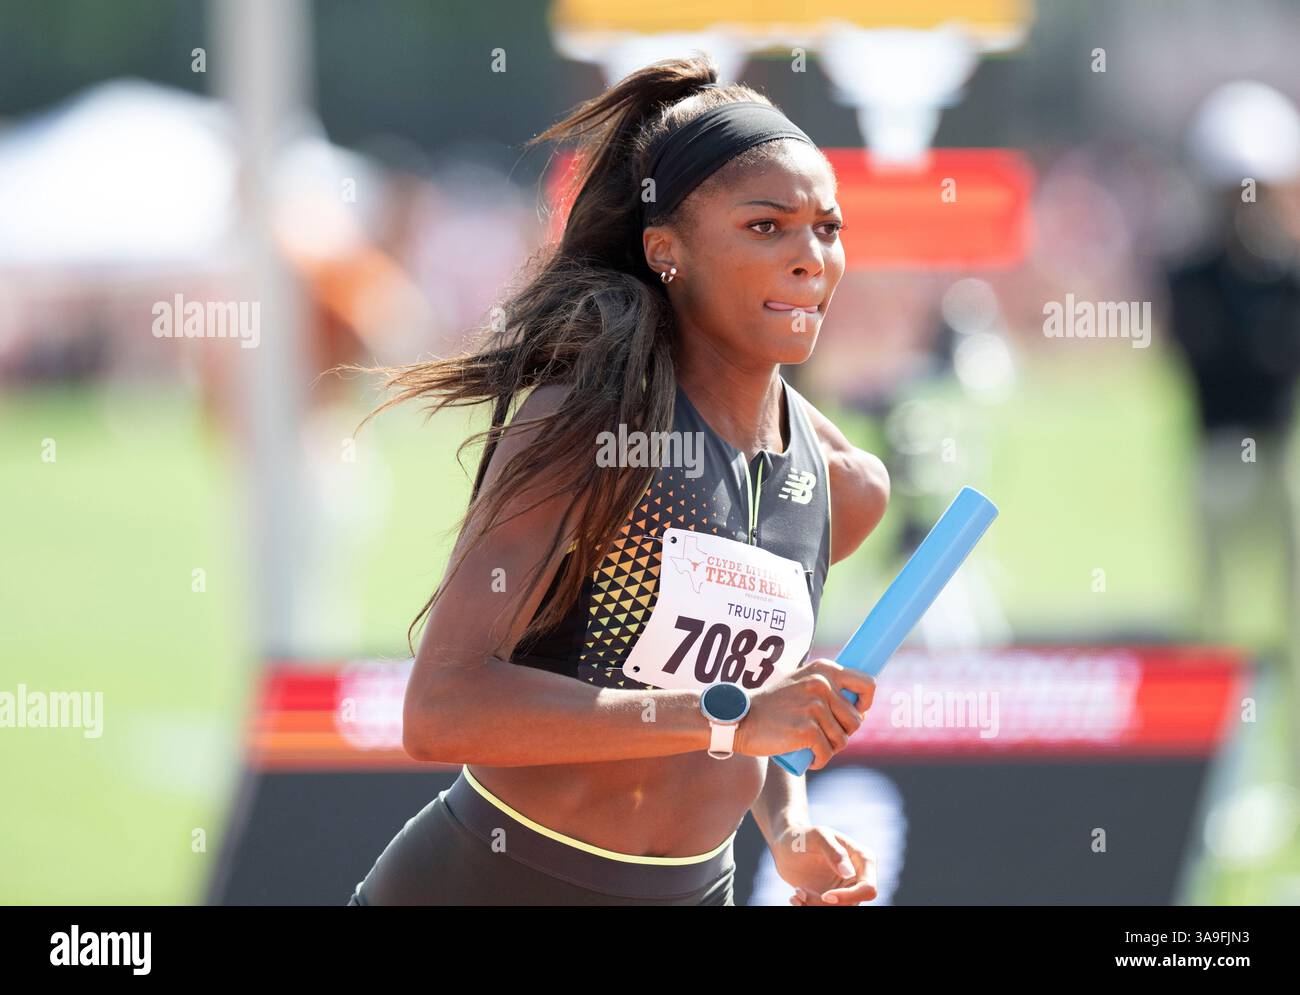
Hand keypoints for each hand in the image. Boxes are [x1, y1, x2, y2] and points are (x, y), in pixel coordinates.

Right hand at [733, 659, 875, 768]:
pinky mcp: (806, 730)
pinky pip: (827, 753)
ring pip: (842, 740)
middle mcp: (822, 684)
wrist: (741, 718)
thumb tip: (860, 705)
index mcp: (824, 669)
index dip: (864, 705)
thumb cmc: (773, 706)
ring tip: (812, 746)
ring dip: (830, 749)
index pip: (868, 684)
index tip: (852, 715)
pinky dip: (819, 761)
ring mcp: (814, 707)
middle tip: (822, 736)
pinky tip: (809, 759)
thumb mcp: (801, 683)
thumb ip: (826, 686)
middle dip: (843, 733)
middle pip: (856, 720)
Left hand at [771, 823, 877, 905]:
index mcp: (863, 858)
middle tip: (800, 891)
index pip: (868, 888)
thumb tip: (850, 874)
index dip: (849, 897)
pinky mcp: (833, 899)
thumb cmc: (803, 836)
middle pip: (852, 904)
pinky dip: (808, 908)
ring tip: (797, 892)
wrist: (786, 846)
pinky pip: (826, 910)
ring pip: (838, 909)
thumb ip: (834, 852)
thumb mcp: (817, 837)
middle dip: (825, 904)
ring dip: (814, 906)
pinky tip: (796, 897)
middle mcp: (858, 876)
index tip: (825, 896)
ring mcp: (846, 889)